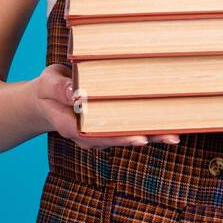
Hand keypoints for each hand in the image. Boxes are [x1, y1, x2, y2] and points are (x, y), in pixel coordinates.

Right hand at [34, 64, 180, 149]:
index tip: (140, 138)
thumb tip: (75, 92)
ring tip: (176, 134)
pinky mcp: (108, 124)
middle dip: (146, 138)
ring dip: (152, 134)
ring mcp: (100, 132)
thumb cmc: (48, 90)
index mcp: (73, 128)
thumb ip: (60, 88)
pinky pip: (128, 126)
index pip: (100, 136)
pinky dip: (147, 124)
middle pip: (120, 138)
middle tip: (171, 137)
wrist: (46, 99)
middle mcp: (90, 135)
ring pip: (127, 134)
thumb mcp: (48, 84)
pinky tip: (167, 122)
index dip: (121, 137)